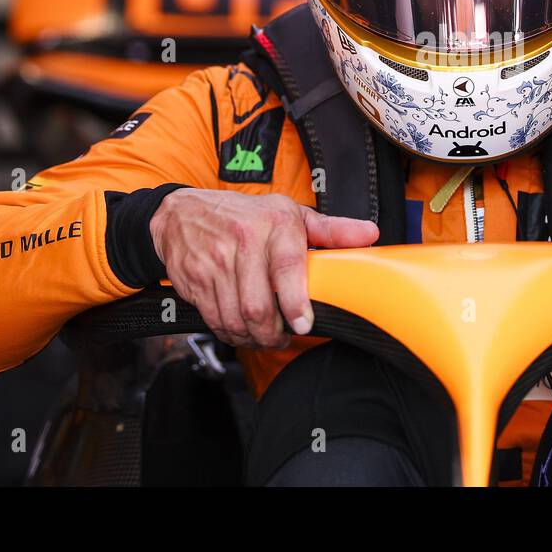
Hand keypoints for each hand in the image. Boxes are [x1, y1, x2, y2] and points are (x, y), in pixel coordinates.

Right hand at [149, 189, 378, 348]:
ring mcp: (214, 262)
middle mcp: (243, 241)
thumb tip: (370, 234)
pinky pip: (214, 319)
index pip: (286, 267)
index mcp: (274, 223)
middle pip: (257, 306)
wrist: (181, 213)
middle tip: (283, 337)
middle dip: (273, 333)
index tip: (302, 324)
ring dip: (252, 338)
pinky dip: (230, 333)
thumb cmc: (246, 215)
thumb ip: (331, 230)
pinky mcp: (194, 280)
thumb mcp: (290, 214)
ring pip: (235, 318)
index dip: (294, 303)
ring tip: (264, 337)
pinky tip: (241, 329)